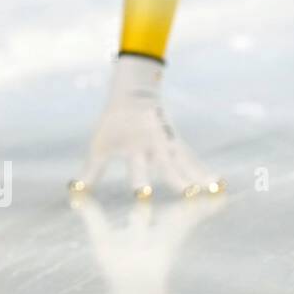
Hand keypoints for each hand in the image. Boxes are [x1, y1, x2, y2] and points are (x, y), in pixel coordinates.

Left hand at [72, 55, 223, 198]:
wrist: (133, 96)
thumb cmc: (113, 126)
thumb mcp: (100, 147)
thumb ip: (91, 171)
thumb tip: (74, 190)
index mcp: (134, 147)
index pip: (137, 168)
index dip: (140, 182)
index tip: (144, 196)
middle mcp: (155, 146)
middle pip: (168, 165)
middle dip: (177, 180)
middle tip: (188, 194)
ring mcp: (169, 144)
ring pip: (186, 163)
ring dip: (199, 177)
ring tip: (214, 192)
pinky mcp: (178, 144)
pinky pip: (193, 159)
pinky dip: (204, 171)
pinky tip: (219, 184)